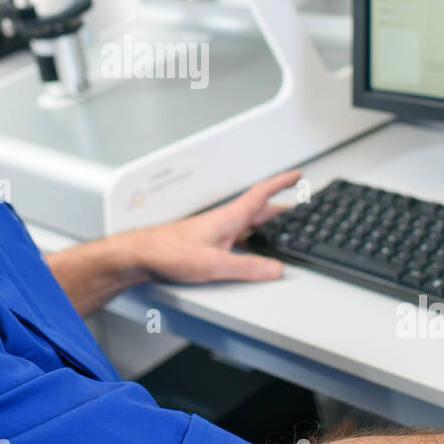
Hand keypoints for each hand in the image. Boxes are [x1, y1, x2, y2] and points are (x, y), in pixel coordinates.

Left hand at [127, 169, 301, 285]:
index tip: (297, 175)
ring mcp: (216, 232)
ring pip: (249, 224)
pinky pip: (238, 237)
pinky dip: (252, 239)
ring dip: (267, 222)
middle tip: (300, 206)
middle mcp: (224, 222)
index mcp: (229, 218)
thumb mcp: (215, 263)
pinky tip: (254, 250)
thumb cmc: (170, 252)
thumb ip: (248, 267)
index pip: (261, 194)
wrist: (144, 255)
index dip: (281, 183)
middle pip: (259, 210)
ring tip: (283, 226)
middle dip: (281, 206)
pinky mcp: (209, 243)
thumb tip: (275, 268)